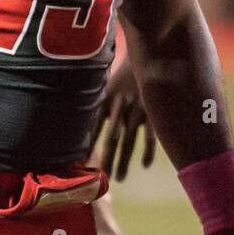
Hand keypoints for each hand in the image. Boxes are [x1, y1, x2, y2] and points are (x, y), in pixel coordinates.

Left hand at [91, 57, 155, 180]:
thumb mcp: (107, 87)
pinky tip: (145, 165)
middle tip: (100, 178)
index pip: (93, 127)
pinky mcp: (154, 111)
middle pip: (111, 138)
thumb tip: (83, 126)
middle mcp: (120, 106)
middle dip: (105, 159)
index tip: (80, 163)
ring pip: (129, 140)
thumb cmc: (123, 75)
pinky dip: (148, 150)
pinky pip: (151, 134)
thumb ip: (98, 105)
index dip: (87, 145)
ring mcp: (138, 110)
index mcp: (105, 100)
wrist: (147, 56)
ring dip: (123, 161)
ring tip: (118, 178)